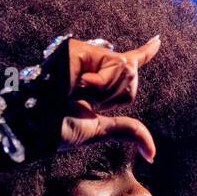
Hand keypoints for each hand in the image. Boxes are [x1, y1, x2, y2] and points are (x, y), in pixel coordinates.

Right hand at [59, 35, 160, 161]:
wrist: (38, 126)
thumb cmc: (60, 128)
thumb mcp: (101, 129)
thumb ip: (128, 131)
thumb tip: (152, 155)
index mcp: (96, 82)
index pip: (125, 65)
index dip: (144, 52)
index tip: (157, 41)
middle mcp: (90, 64)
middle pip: (131, 74)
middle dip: (117, 95)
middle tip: (88, 102)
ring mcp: (84, 54)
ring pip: (126, 68)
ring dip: (108, 90)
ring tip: (79, 93)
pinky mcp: (78, 49)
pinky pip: (114, 63)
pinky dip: (103, 82)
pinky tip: (80, 85)